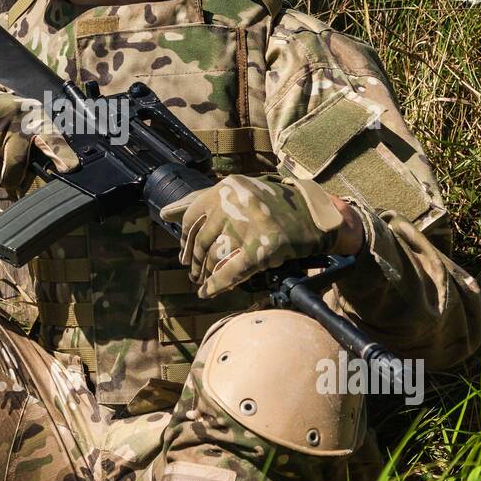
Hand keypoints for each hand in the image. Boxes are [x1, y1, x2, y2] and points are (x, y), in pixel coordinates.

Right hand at [0, 77, 77, 192]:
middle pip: (15, 161)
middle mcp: (13, 117)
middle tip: (6, 184)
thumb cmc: (4, 120)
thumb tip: (55, 175)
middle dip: (9, 180)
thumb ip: (39, 146)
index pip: (50, 136)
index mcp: (33, 117)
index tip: (70, 168)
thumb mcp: (25, 123)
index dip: (60, 153)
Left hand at [159, 172, 353, 297]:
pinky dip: (217, 285)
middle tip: (193, 273)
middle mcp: (237, 202)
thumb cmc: (272, 206)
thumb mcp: (237, 194)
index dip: (185, 241)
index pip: (192, 217)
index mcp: (228, 187)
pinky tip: (208, 292)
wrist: (315, 216)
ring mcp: (252, 225)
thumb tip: (165, 214)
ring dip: (204, 274)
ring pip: (214, 256)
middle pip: (202, 240)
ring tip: (202, 282)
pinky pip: (232, 271)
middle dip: (194, 261)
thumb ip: (200, 202)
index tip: (184, 255)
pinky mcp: (265, 247)